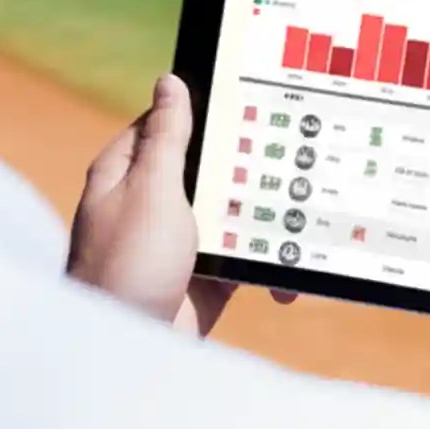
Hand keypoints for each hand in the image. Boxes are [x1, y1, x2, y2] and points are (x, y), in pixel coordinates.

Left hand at [67, 74, 292, 335]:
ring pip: (231, 212)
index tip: (252, 98)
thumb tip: (170, 80)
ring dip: (263, 218)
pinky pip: (242, 256)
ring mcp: (179, 240)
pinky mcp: (203, 274)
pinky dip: (266, 261)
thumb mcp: (153, 187)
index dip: (207, 110)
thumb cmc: (129, 262)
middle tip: (291, 152)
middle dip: (248, 166)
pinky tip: (289, 265)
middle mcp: (152, 202)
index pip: (168, 124)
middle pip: (209, 167)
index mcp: (129, 172)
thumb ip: (169, 136)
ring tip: (300, 213)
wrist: (129, 347)